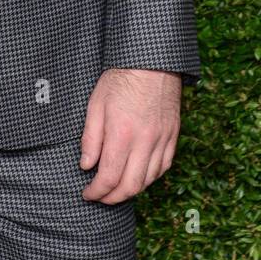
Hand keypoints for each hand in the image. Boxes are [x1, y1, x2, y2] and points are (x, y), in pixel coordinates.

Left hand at [80, 68, 181, 202]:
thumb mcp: (95, 104)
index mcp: (122, 133)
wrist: (152, 61)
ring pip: (148, 180)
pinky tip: (139, 176)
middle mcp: (145, 141)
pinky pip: (164, 167)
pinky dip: (150, 178)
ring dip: (131, 190)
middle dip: (112, 198)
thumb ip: (90, 138)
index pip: (108, 177)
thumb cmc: (120, 78)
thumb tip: (86, 165)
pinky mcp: (173, 136)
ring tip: (116, 189)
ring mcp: (162, 140)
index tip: (87, 193)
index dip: (96, 192)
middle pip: (130, 186)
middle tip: (99, 197)